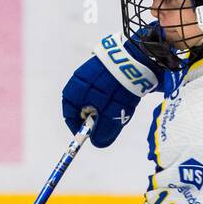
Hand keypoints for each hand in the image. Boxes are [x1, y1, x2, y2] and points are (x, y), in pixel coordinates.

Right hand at [62, 33, 160, 147]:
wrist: (132, 60)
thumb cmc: (115, 91)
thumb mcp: (110, 118)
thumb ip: (102, 133)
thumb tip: (98, 143)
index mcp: (72, 94)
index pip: (70, 117)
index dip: (80, 130)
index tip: (92, 137)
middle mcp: (76, 81)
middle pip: (82, 107)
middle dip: (95, 119)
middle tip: (109, 125)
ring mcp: (88, 71)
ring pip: (93, 97)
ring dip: (103, 106)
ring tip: (118, 109)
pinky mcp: (101, 65)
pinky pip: (101, 86)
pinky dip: (109, 94)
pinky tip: (121, 95)